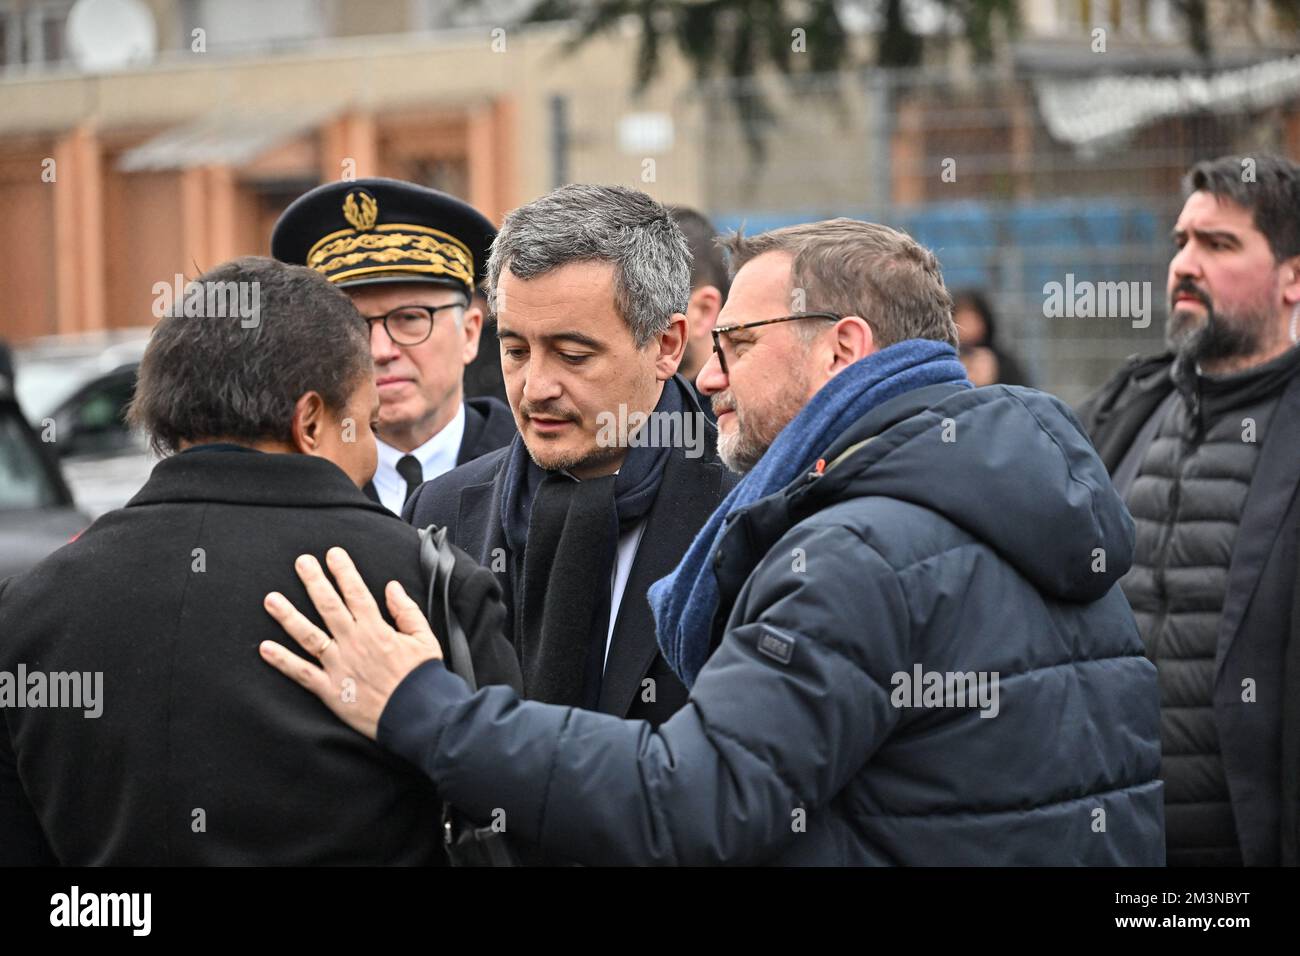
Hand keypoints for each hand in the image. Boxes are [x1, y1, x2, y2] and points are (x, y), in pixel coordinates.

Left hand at [259, 546, 441, 739]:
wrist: (418, 715)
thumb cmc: (423, 678)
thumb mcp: (424, 639)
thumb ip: (407, 611)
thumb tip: (392, 587)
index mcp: (376, 629)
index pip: (356, 593)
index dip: (344, 571)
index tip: (333, 554)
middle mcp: (353, 643)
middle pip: (328, 606)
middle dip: (314, 581)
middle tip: (301, 562)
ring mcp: (339, 666)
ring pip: (308, 635)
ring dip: (288, 616)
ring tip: (271, 599)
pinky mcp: (330, 690)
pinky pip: (302, 673)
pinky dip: (283, 661)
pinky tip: (265, 648)